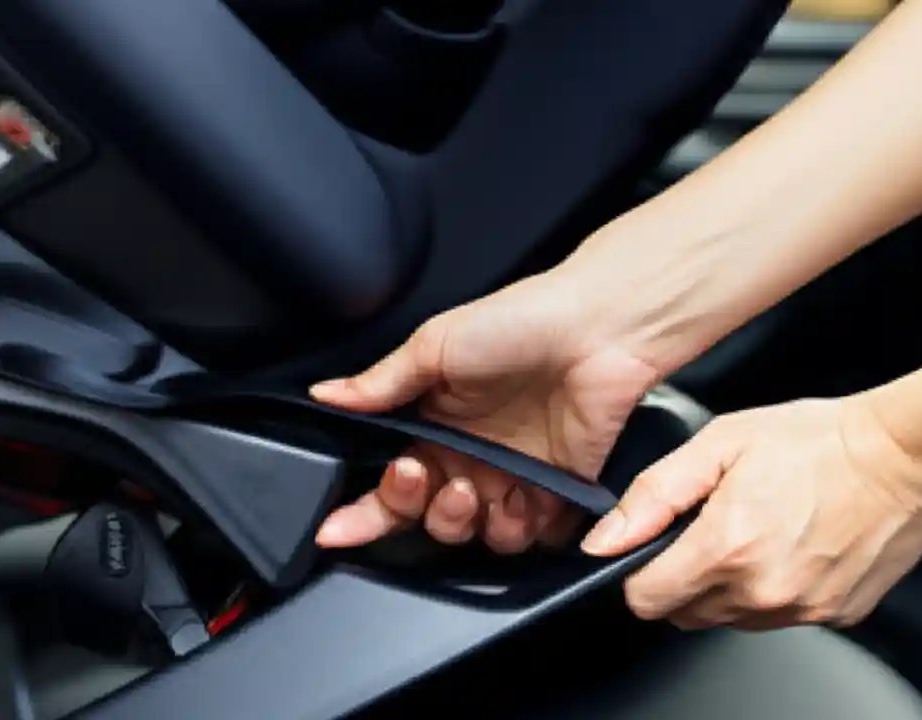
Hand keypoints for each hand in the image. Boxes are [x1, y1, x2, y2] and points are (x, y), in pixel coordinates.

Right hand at [312, 272, 663, 553]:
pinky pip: (530, 535)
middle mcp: (471, 455)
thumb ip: (379, 383)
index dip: (360, 511)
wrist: (597, 327)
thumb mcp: (435, 345)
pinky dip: (519, 528)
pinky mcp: (559, 489)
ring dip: (463, 522)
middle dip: (415, 508)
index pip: (389, 482)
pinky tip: (518, 498)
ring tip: (471, 490)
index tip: (335, 528)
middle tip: (421, 477)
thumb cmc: (521, 320)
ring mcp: (514, 474)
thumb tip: (324, 395)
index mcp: (436, 424)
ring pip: (474, 533)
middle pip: (426, 516)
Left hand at [582, 395, 921, 629]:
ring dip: (727, 585)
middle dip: (682, 577)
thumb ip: (653, 496)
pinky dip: (772, 589)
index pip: (645, 600)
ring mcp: (800, 610)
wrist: (903, 456)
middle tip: (713, 527)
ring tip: (757, 529)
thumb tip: (604, 540)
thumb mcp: (718, 445)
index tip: (656, 545)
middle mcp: (761, 591)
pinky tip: (790, 545)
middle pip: (684, 614)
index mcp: (725, 549)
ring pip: (729, 619)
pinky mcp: (834, 616)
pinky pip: (778, 617)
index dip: (640, 571)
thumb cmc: (817, 442)